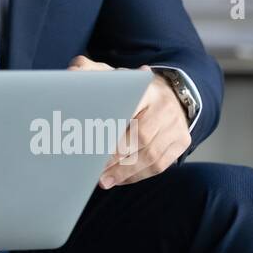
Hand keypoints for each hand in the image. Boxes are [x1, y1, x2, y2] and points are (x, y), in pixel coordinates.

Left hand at [66, 55, 190, 189]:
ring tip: (102, 180)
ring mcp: (176, 125)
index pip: (129, 109)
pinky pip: (160, 164)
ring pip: (150, 155)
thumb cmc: (131, 89)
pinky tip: (119, 179)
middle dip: (115, 157)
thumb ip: (90, 72)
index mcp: (145, 88)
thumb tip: (70, 74)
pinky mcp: (182, 141)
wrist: (170, 93)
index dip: (110, 130)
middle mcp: (165, 107)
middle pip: (141, 137)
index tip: (91, 143)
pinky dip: (137, 175)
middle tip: (92, 169)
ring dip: (124, 172)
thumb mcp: (112, 75)